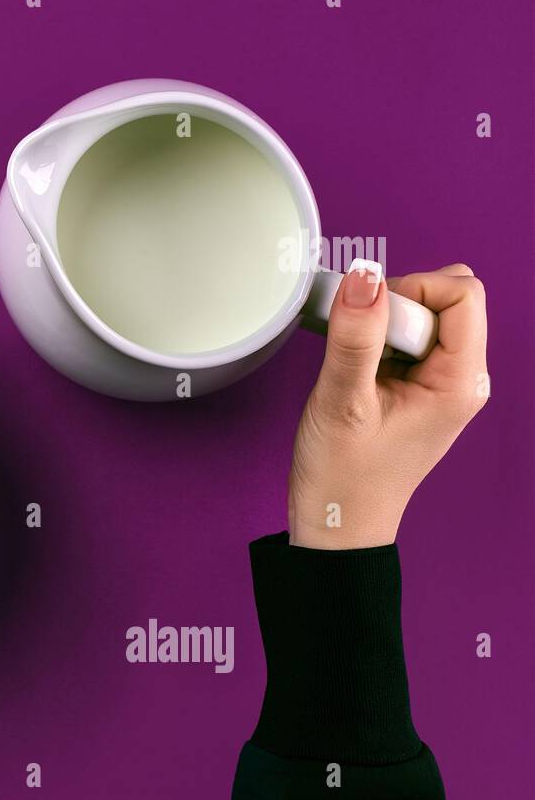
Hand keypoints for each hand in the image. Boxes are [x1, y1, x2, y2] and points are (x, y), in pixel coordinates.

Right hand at [289, 264, 488, 549]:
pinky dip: (375, 339)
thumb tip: (364, 275)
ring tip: (352, 365)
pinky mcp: (416, 387)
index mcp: (459, 383)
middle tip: (358, 346)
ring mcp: (438, 383)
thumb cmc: (343, 477)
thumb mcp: (342, 401)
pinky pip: (405, 338)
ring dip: (382, 324)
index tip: (369, 318)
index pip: (463, 295)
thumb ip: (355, 336)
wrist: (335, 523)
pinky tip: (352, 371)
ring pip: (424, 317)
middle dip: (396, 305)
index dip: (413, 289)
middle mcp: (459, 379)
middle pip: (446, 300)